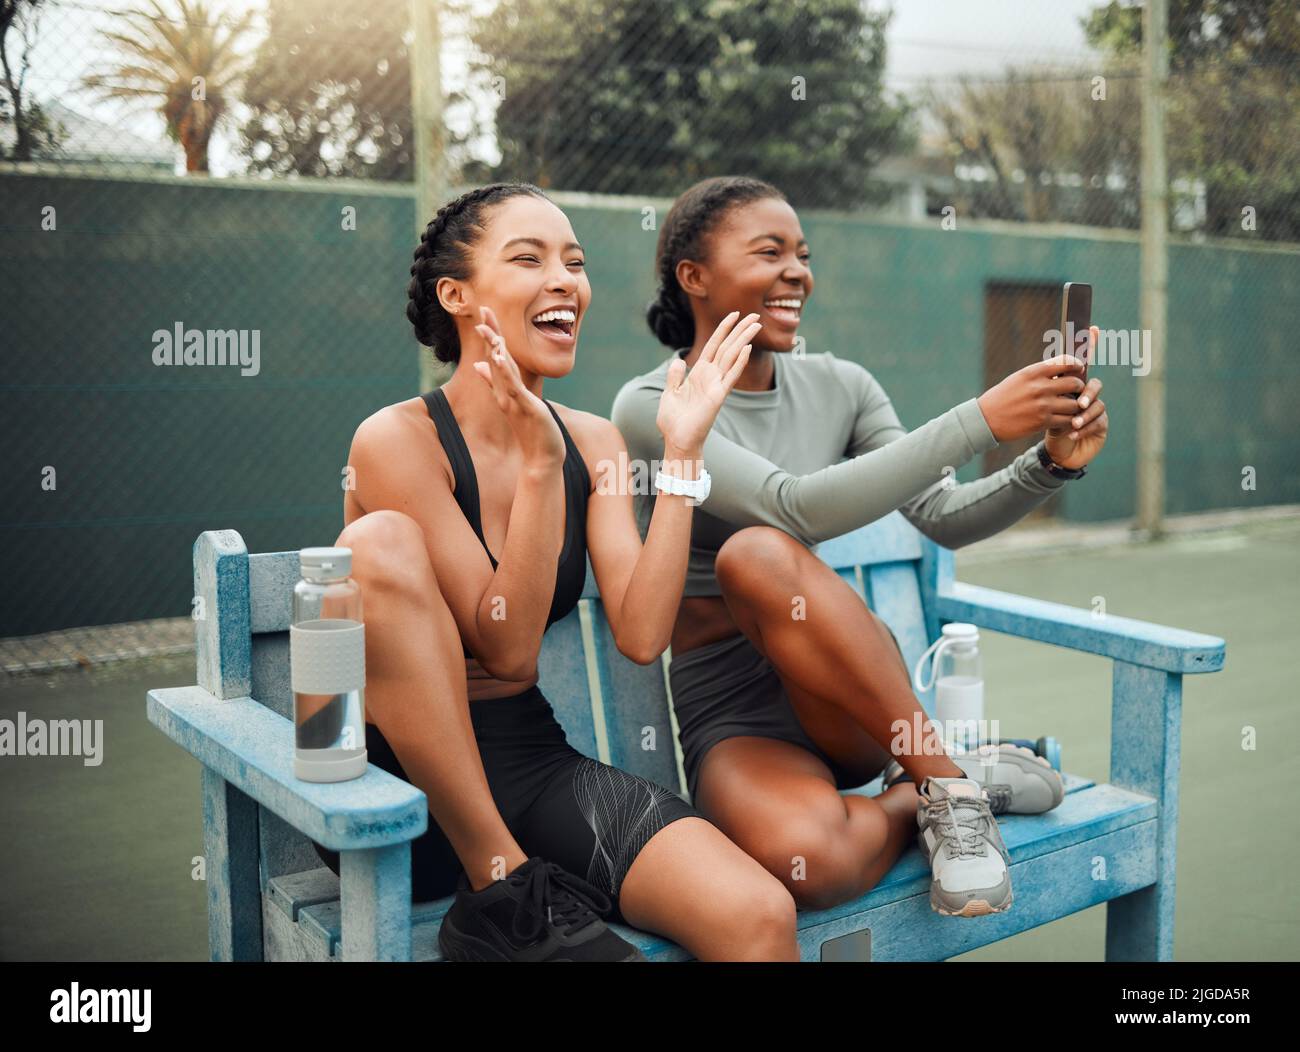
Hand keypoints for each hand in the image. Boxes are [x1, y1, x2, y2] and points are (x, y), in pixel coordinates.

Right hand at [472, 305, 565, 469]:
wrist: (541, 458)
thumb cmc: (531, 431)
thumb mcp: (514, 403)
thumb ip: (496, 384)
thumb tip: (480, 365)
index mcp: (504, 389)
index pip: (495, 356)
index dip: (490, 334)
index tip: (484, 314)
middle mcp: (505, 393)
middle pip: (495, 357)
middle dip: (490, 333)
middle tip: (482, 310)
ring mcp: (513, 400)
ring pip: (502, 370)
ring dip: (494, 348)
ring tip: (487, 328)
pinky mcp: (525, 407)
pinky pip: (513, 387)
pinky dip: (505, 372)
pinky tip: (499, 358)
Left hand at [655, 311, 757, 457]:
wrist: (677, 440)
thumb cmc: (674, 421)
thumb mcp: (670, 393)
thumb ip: (675, 376)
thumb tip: (678, 360)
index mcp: (698, 373)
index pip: (713, 346)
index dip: (723, 329)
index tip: (734, 314)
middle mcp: (710, 377)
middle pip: (727, 347)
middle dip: (740, 330)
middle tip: (755, 315)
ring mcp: (716, 385)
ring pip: (732, 357)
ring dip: (743, 339)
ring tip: (755, 324)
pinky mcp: (718, 396)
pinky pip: (730, 376)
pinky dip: (739, 362)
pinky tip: (746, 348)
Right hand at [976, 325, 1096, 441]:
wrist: (985, 419)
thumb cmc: (1002, 397)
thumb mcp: (1019, 379)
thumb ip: (1040, 374)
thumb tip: (1062, 369)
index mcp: (1033, 372)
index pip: (1066, 362)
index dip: (1077, 365)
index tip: (1078, 369)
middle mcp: (1040, 387)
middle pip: (1075, 383)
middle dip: (1079, 387)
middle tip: (1076, 392)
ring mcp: (1042, 405)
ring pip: (1075, 404)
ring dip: (1076, 406)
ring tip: (1070, 407)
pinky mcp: (1042, 422)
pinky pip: (1067, 420)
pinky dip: (1069, 420)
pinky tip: (1065, 419)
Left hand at [1044, 369, 1107, 468]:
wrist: (1055, 454)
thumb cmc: (1048, 431)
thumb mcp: (1045, 414)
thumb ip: (1051, 401)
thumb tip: (1053, 389)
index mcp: (1072, 390)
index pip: (1080, 377)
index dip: (1080, 375)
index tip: (1074, 378)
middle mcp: (1086, 398)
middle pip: (1095, 385)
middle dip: (1089, 393)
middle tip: (1080, 404)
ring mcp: (1096, 411)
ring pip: (1098, 405)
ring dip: (1086, 415)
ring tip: (1074, 424)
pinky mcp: (1102, 425)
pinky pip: (1099, 422)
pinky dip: (1086, 429)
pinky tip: (1073, 435)